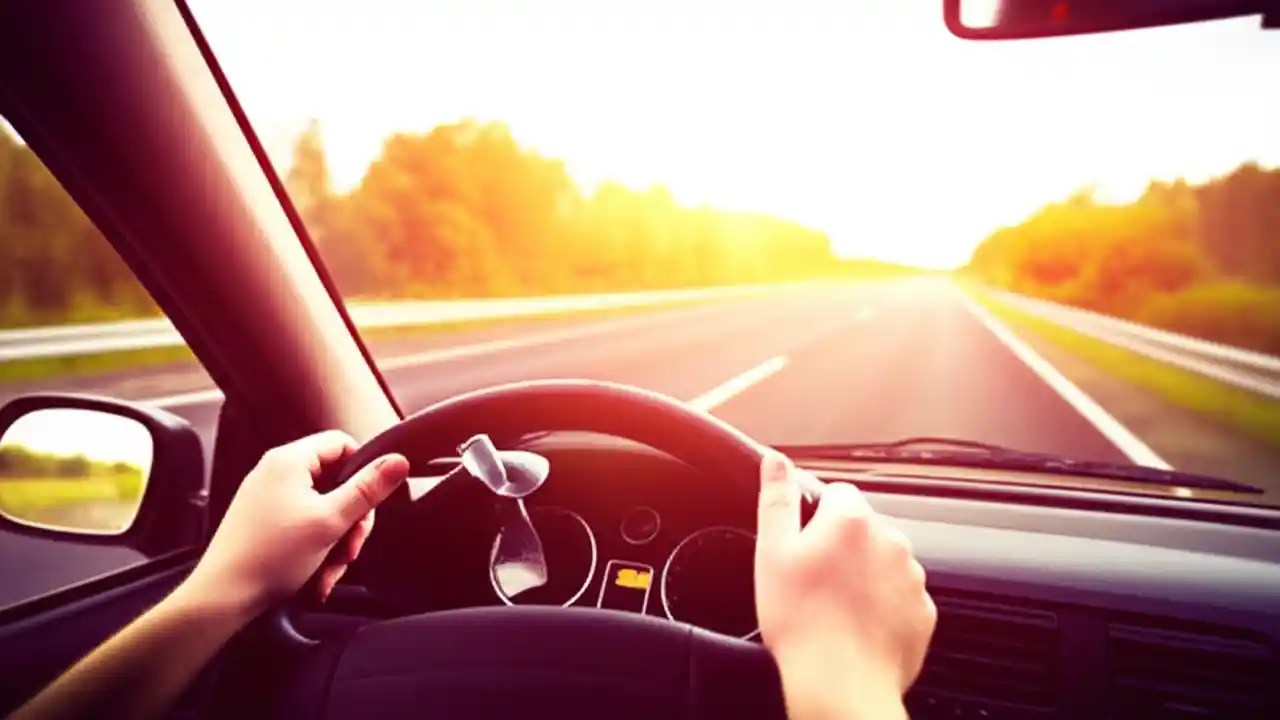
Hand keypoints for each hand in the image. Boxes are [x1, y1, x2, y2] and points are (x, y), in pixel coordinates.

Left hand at [185, 430, 408, 616]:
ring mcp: (269, 498)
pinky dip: (317, 550)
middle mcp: (276, 473)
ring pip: (324, 511)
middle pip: (336, 482)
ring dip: (336, 542)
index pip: (341, 443)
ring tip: (330, 572)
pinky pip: (305, 527)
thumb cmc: (270, 556)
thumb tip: (398, 461)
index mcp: (289, 461)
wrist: (223, 597)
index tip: (372, 501)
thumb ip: (368, 490)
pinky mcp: (265, 522)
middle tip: (351, 548)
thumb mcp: (331, 521)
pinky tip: (317, 577)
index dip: (364, 470)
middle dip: (351, 521)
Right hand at [754, 451, 935, 719]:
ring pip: (884, 562)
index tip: (803, 545)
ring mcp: (911, 577)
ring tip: (834, 607)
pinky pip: (901, 597)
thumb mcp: (773, 552)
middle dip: (842, 546)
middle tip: (813, 581)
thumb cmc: (801, 622)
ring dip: (865, 575)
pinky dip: (883, 605)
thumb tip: (776, 461)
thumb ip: (777, 499)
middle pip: (863, 528)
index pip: (838, 494)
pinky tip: (857, 625)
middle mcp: (889, 541)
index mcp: (851, 520)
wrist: (840, 684)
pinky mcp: (923, 611)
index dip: (817, 517)